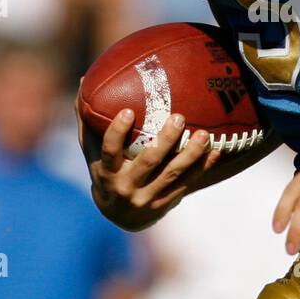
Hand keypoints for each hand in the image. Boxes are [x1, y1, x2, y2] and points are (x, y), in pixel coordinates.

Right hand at [76, 89, 222, 230]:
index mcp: (106, 172)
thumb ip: (88, 121)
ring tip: (204, 135)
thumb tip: (84, 82)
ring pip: (172, 174)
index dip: (118, 132)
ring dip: (190, 154)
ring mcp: (147, 197)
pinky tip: (215, 151)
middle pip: (148, 161)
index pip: (110, 150)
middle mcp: (126, 186)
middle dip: (165, 140)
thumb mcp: (92, 152)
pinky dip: (201, 168)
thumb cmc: (105, 172)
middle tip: (179, 117)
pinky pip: (186, 184)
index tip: (129, 111)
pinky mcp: (165, 203)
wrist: (118, 216)